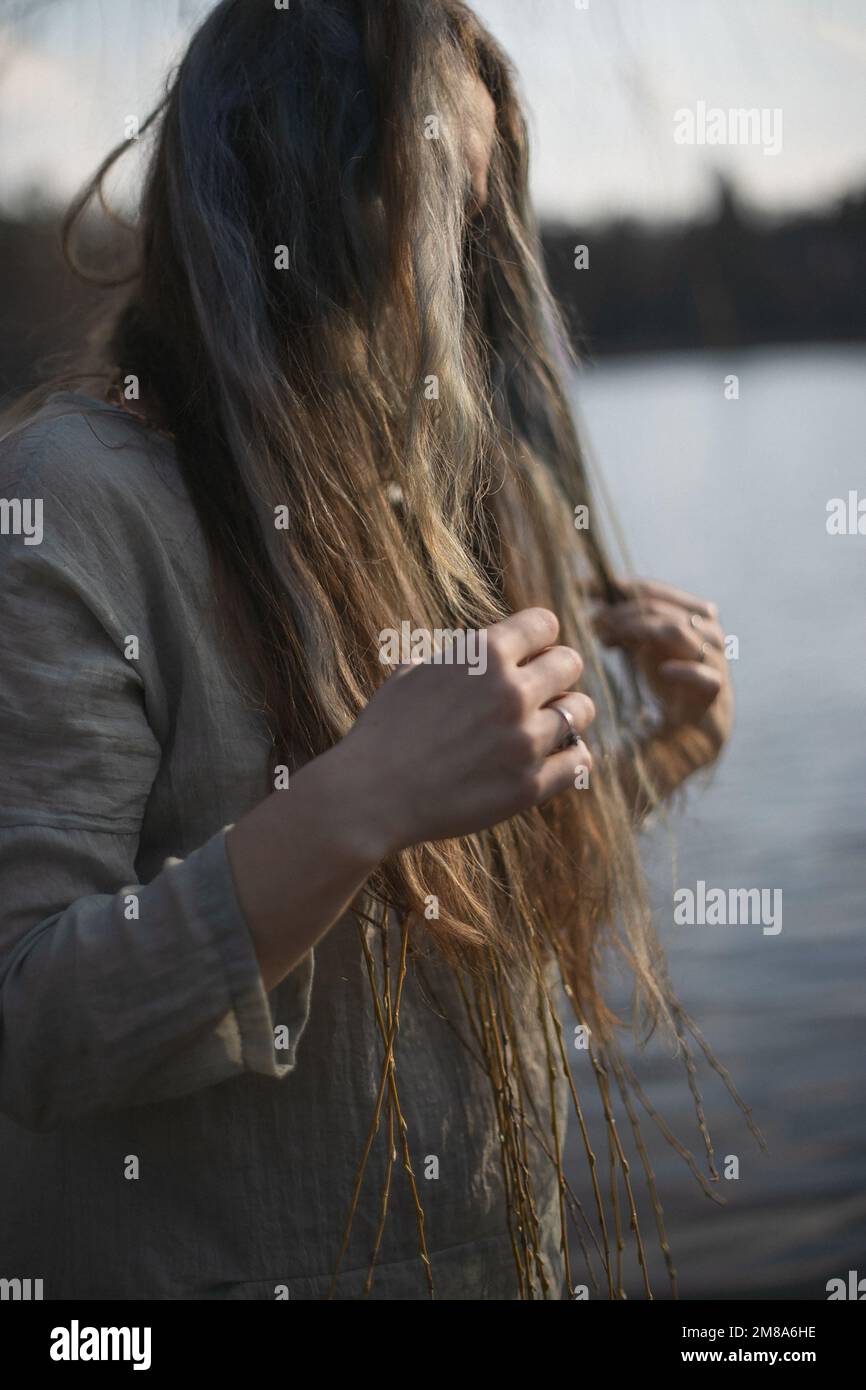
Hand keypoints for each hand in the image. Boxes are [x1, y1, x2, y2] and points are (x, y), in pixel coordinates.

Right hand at [338, 608, 594, 855]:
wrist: (371, 795)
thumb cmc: (384, 731)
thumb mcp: (414, 672)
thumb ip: (460, 655)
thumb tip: (487, 648)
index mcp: (484, 654)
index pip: (545, 623)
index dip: (537, 638)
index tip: (529, 655)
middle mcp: (513, 691)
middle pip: (570, 663)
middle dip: (556, 673)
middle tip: (540, 691)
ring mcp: (525, 740)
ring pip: (582, 710)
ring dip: (566, 714)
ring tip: (547, 726)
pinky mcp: (530, 785)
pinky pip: (580, 760)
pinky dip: (571, 756)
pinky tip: (553, 758)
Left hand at [592, 579, 733, 768]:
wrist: (694, 737)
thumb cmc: (667, 690)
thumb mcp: (642, 654)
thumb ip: (625, 630)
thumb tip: (595, 608)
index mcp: (689, 619)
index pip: (654, 592)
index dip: (620, 587)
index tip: (584, 587)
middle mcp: (704, 635)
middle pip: (663, 608)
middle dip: (623, 611)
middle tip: (594, 621)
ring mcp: (713, 664)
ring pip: (682, 631)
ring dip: (641, 629)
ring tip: (610, 639)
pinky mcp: (716, 696)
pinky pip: (707, 677)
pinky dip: (686, 670)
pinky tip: (664, 671)